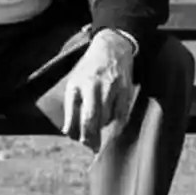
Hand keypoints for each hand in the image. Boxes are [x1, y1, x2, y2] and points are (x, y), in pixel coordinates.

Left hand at [62, 29, 134, 151]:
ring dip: (104, 128)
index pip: (80, 114)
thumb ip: (70, 106)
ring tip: (100, 131)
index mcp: (82, 84)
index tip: (79, 141)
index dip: (79, 132)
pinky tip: (114, 129)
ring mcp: (114, 88)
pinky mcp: (127, 89)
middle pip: (95, 118)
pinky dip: (118, 124)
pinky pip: (123, 113)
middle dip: (92, 136)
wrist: (112, 47)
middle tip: (91, 146)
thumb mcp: (74, 82)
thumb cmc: (90, 68)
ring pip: (109, 117)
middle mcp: (98, 86)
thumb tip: (68, 131)